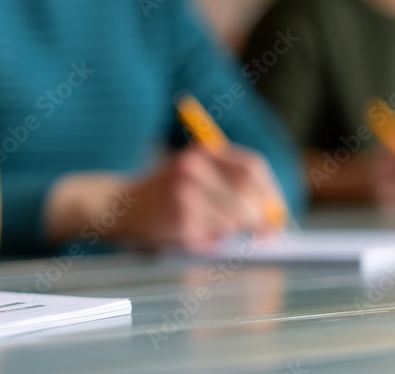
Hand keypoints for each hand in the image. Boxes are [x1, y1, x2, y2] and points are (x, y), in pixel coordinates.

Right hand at [46, 145, 285, 253]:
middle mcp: (194, 168)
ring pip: (234, 221)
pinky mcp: (180, 221)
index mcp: (202, 151)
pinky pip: (213, 238)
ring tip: (210, 230)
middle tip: (265, 234)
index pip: (253, 168)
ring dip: (231, 232)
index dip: (270, 193)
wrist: (117, 205)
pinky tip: (191, 235)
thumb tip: (271, 214)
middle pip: (249, 195)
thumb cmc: (163, 193)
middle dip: (260, 218)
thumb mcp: (193, 172)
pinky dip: (211, 243)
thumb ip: (229, 184)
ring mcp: (186, 195)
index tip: (276, 212)